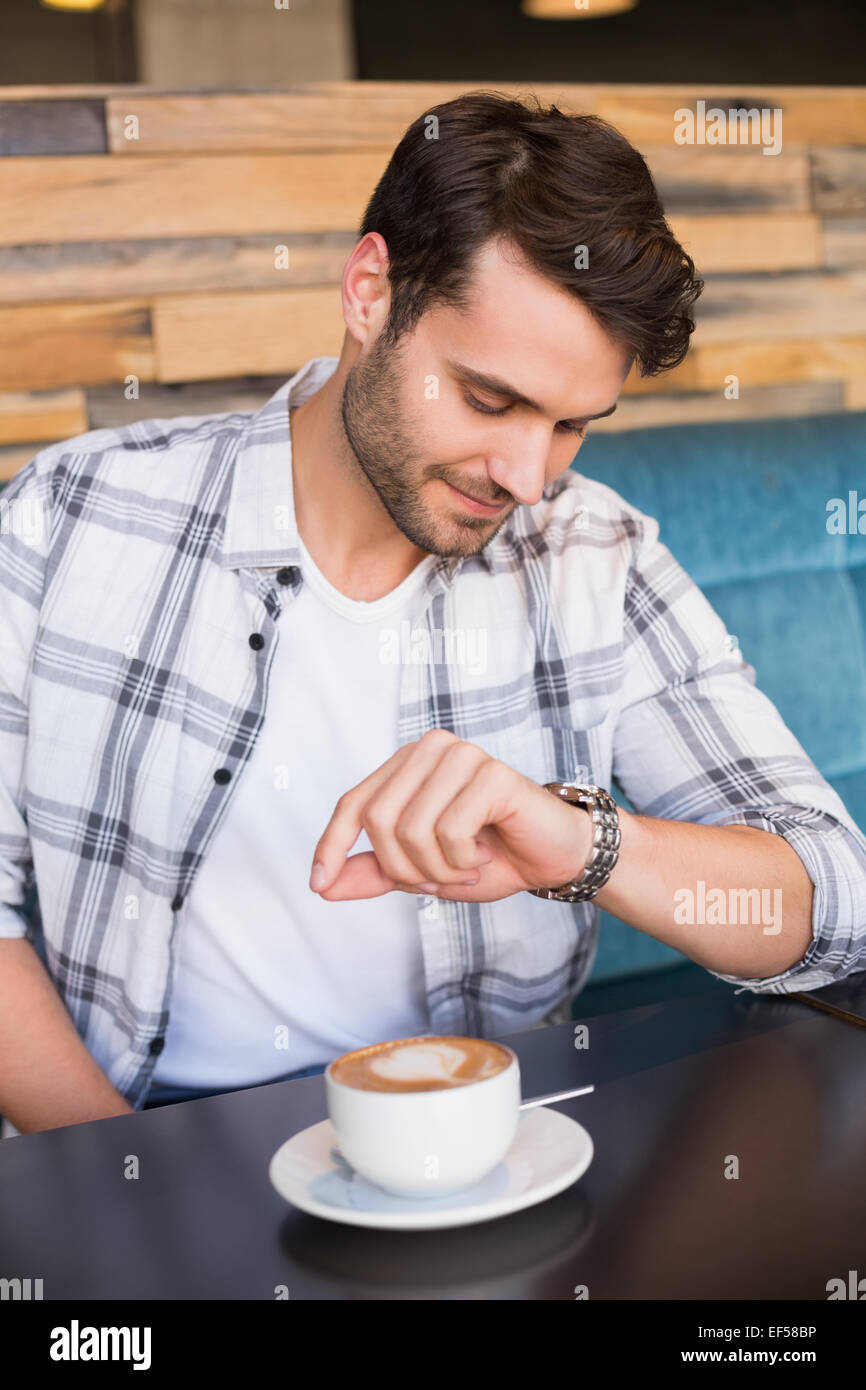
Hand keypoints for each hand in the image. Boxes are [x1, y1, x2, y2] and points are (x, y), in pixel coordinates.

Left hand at [309, 729, 592, 901]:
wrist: (551, 859)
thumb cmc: (489, 857)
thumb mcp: (422, 872)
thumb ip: (375, 873)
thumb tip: (323, 886)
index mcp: (406, 765)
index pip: (353, 803)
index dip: (332, 845)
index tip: (319, 884)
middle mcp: (429, 750)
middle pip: (379, 820)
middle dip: (404, 868)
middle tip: (439, 879)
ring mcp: (461, 755)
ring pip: (412, 829)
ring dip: (437, 869)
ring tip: (466, 867)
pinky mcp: (491, 772)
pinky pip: (451, 830)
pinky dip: (463, 860)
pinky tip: (485, 854)